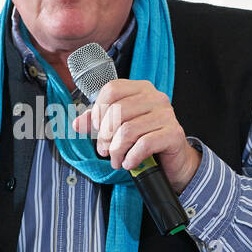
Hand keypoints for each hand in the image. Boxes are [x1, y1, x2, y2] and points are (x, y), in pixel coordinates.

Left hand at [70, 79, 200, 193]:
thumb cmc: (145, 139)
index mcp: (141, 89)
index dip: (98, 111)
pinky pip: (144, 144)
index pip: (111, 90)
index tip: (97, 128)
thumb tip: (77, 124)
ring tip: (116, 159)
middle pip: (118, 110)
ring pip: (128, 130)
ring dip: (116, 150)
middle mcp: (155, 98)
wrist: (172, 160)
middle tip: (104, 150)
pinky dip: (131, 157)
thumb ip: (98, 123)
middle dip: (105, 135)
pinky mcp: (173, 133)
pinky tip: (129, 163)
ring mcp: (166, 115)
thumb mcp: (119, 128)